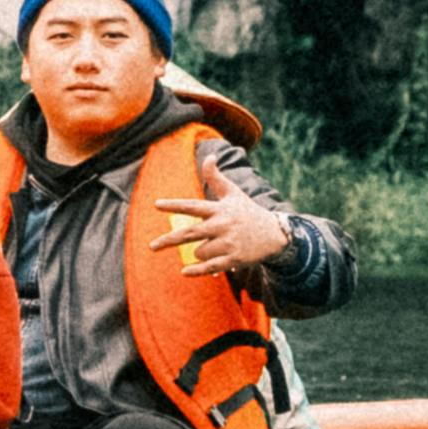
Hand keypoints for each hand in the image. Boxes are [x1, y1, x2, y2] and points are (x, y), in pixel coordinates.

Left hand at [162, 153, 292, 278]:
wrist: (276, 234)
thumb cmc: (248, 212)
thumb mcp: (233, 193)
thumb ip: (216, 178)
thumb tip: (209, 156)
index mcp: (219, 209)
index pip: (193, 206)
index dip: (174, 205)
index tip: (156, 204)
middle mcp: (222, 225)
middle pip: (190, 233)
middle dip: (169, 240)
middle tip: (151, 246)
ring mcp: (229, 243)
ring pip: (199, 252)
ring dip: (199, 252)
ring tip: (216, 246)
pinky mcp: (234, 259)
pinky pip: (211, 267)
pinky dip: (197, 271)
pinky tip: (185, 272)